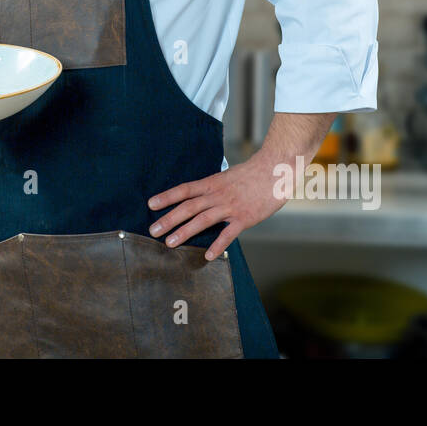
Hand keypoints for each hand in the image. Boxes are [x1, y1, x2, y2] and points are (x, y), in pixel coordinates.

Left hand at [145, 147, 290, 260]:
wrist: (275, 169)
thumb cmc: (252, 174)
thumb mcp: (227, 176)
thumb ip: (214, 188)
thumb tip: (200, 196)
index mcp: (212, 183)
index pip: (184, 190)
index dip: (166, 196)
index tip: (151, 204)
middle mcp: (217, 195)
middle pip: (188, 207)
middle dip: (168, 219)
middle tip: (152, 230)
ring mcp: (230, 207)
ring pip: (202, 220)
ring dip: (184, 232)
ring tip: (169, 243)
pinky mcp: (244, 218)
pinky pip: (228, 234)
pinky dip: (218, 245)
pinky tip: (207, 255)